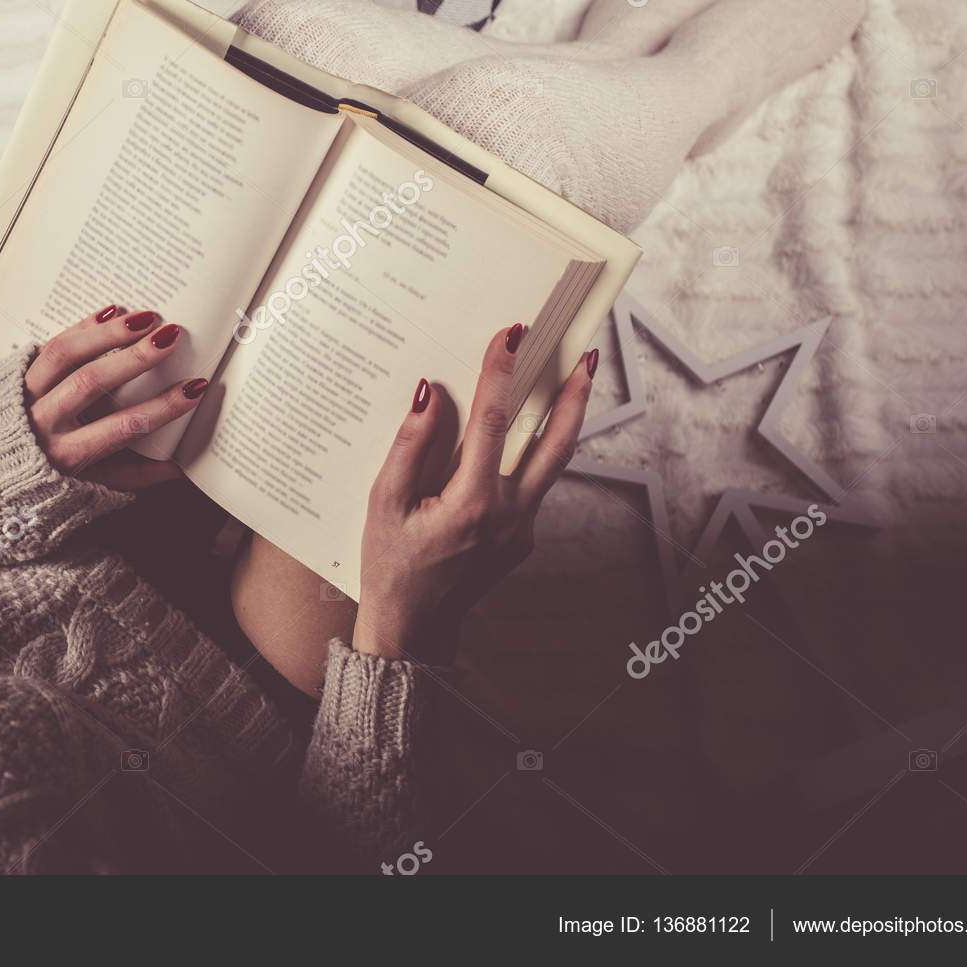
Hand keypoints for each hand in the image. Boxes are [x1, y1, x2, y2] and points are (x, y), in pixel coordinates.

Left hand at [24, 305, 209, 490]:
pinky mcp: (16, 373)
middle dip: (134, 359)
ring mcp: (26, 394)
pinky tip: (112, 311)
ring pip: (66, 354)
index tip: (193, 389)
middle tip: (170, 337)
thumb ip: (133, 477)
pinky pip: (50, 344)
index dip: (161, 408)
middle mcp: (43, 421)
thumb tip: (179, 469)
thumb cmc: (42, 481)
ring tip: (144, 318)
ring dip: (108, 333)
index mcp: (66, 455)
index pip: (122, 427)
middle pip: (91, 382)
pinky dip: (82, 326)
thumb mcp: (88, 488)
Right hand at [355, 325, 597, 660]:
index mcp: (472, 504)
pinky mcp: (523, 537)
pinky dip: (533, 450)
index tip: (509, 337)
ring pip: (552, 462)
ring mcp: (522, 529)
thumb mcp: (383, 505)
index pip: (493, 422)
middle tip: (583, 353)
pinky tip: (523, 430)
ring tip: (573, 379)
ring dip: (565, 419)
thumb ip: (409, 447)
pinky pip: (533, 483)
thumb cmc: (391, 567)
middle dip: (572, 394)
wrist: (412, 628)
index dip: (500, 374)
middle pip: (554, 443)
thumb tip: (430, 395)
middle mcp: (508, 515)